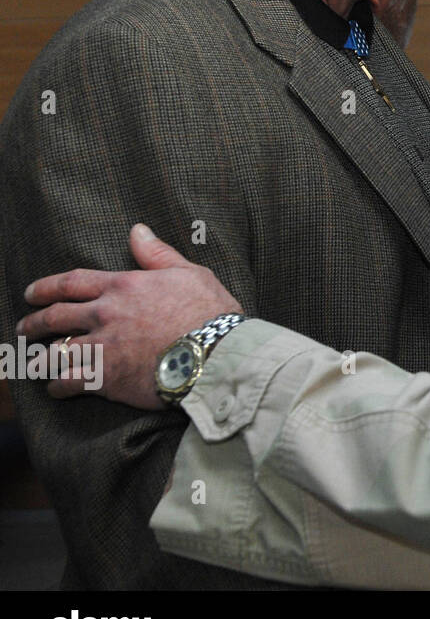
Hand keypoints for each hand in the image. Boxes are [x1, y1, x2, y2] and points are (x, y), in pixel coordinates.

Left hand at [17, 224, 241, 408]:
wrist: (216, 353)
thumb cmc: (209, 311)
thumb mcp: (189, 273)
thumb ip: (157, 254)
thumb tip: (137, 230)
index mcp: (122, 286)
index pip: (71, 282)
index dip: (45, 287)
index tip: (31, 294)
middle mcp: (105, 314)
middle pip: (54, 317)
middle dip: (33, 323)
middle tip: (24, 328)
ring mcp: (102, 347)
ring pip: (54, 352)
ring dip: (40, 357)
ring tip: (33, 362)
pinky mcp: (105, 378)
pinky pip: (68, 382)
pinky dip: (57, 386)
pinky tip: (56, 388)